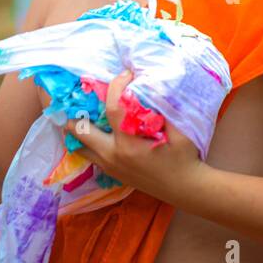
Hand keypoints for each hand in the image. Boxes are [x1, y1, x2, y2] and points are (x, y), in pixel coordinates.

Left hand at [69, 70, 206, 207]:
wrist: (186, 188)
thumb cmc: (184, 156)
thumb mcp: (179, 130)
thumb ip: (161, 108)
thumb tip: (147, 84)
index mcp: (130, 143)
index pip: (113, 107)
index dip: (116, 86)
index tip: (124, 74)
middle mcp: (114, 155)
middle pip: (80, 130)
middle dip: (76, 113)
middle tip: (80, 97)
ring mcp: (111, 166)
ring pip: (80, 147)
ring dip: (78, 130)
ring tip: (82, 114)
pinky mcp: (113, 173)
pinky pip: (91, 156)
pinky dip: (88, 143)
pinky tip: (95, 132)